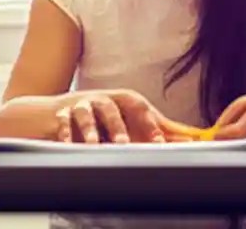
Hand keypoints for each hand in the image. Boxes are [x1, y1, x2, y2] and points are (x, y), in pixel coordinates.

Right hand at [52, 90, 167, 143]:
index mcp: (119, 101)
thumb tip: (190, 138)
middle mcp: (99, 100)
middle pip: (110, 107)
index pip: (137, 106)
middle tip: (124, 143)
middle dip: (117, 125)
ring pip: (84, 113)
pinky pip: (61, 123)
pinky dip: (64, 133)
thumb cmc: (99, 120)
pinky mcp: (58, 116)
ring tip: (94, 144)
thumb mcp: (130, 122)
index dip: (149, 122)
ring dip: (90, 128)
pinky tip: (69, 144)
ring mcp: (78, 107)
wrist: (55, 114)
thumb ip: (158, 129)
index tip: (159, 141)